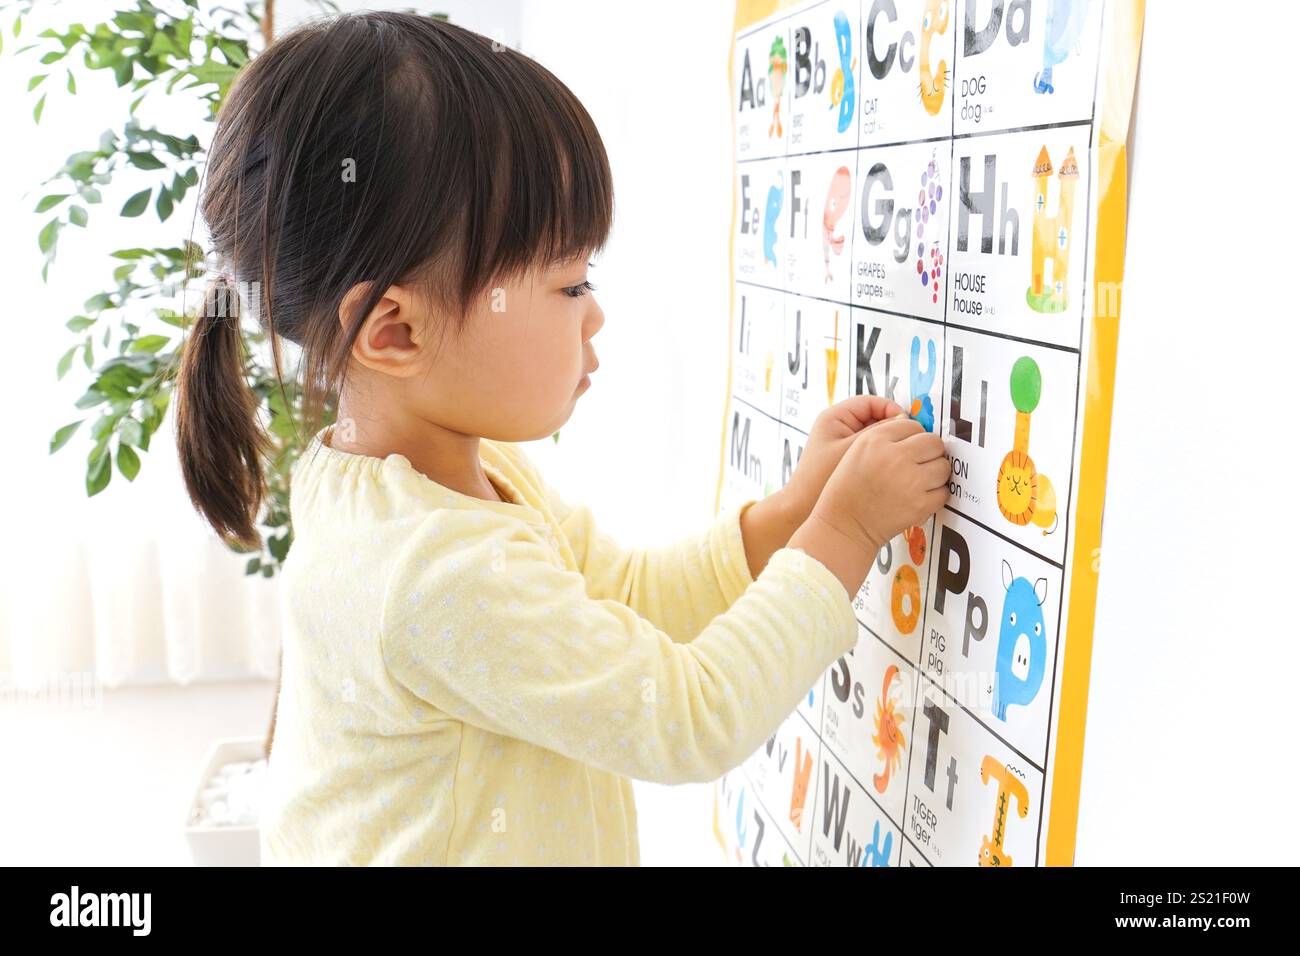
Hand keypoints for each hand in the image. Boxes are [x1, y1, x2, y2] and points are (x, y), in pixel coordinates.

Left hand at [775, 395, 908, 525]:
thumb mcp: (851, 452)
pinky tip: (892, 469)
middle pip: (875, 418)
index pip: (872, 402)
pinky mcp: (847, 460)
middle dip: (893, 430)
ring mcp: (843, 443)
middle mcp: (838, 427)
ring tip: (901, 457)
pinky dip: (882, 457)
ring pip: (875, 436)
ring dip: (888, 445)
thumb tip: (905, 421)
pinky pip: (870, 452)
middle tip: (910, 442)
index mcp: (835, 417)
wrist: (800, 511)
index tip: (908, 426)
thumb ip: (878, 434)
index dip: (893, 411)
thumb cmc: (818, 481)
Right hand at [811, 414, 949, 556]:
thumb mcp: (856, 450)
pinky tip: (918, 496)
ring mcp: (910, 481)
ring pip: (943, 467)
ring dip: (935, 473)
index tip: (910, 446)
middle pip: (933, 443)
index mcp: (876, 440)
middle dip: (929, 452)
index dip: (913, 437)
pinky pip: (943, 492)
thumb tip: (916, 429)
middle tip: (919, 462)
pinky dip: (934, 495)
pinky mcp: (920, 504)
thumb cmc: (848, 489)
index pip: (913, 425)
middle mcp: (894, 457)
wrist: (844, 524)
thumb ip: (885, 434)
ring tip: (918, 480)